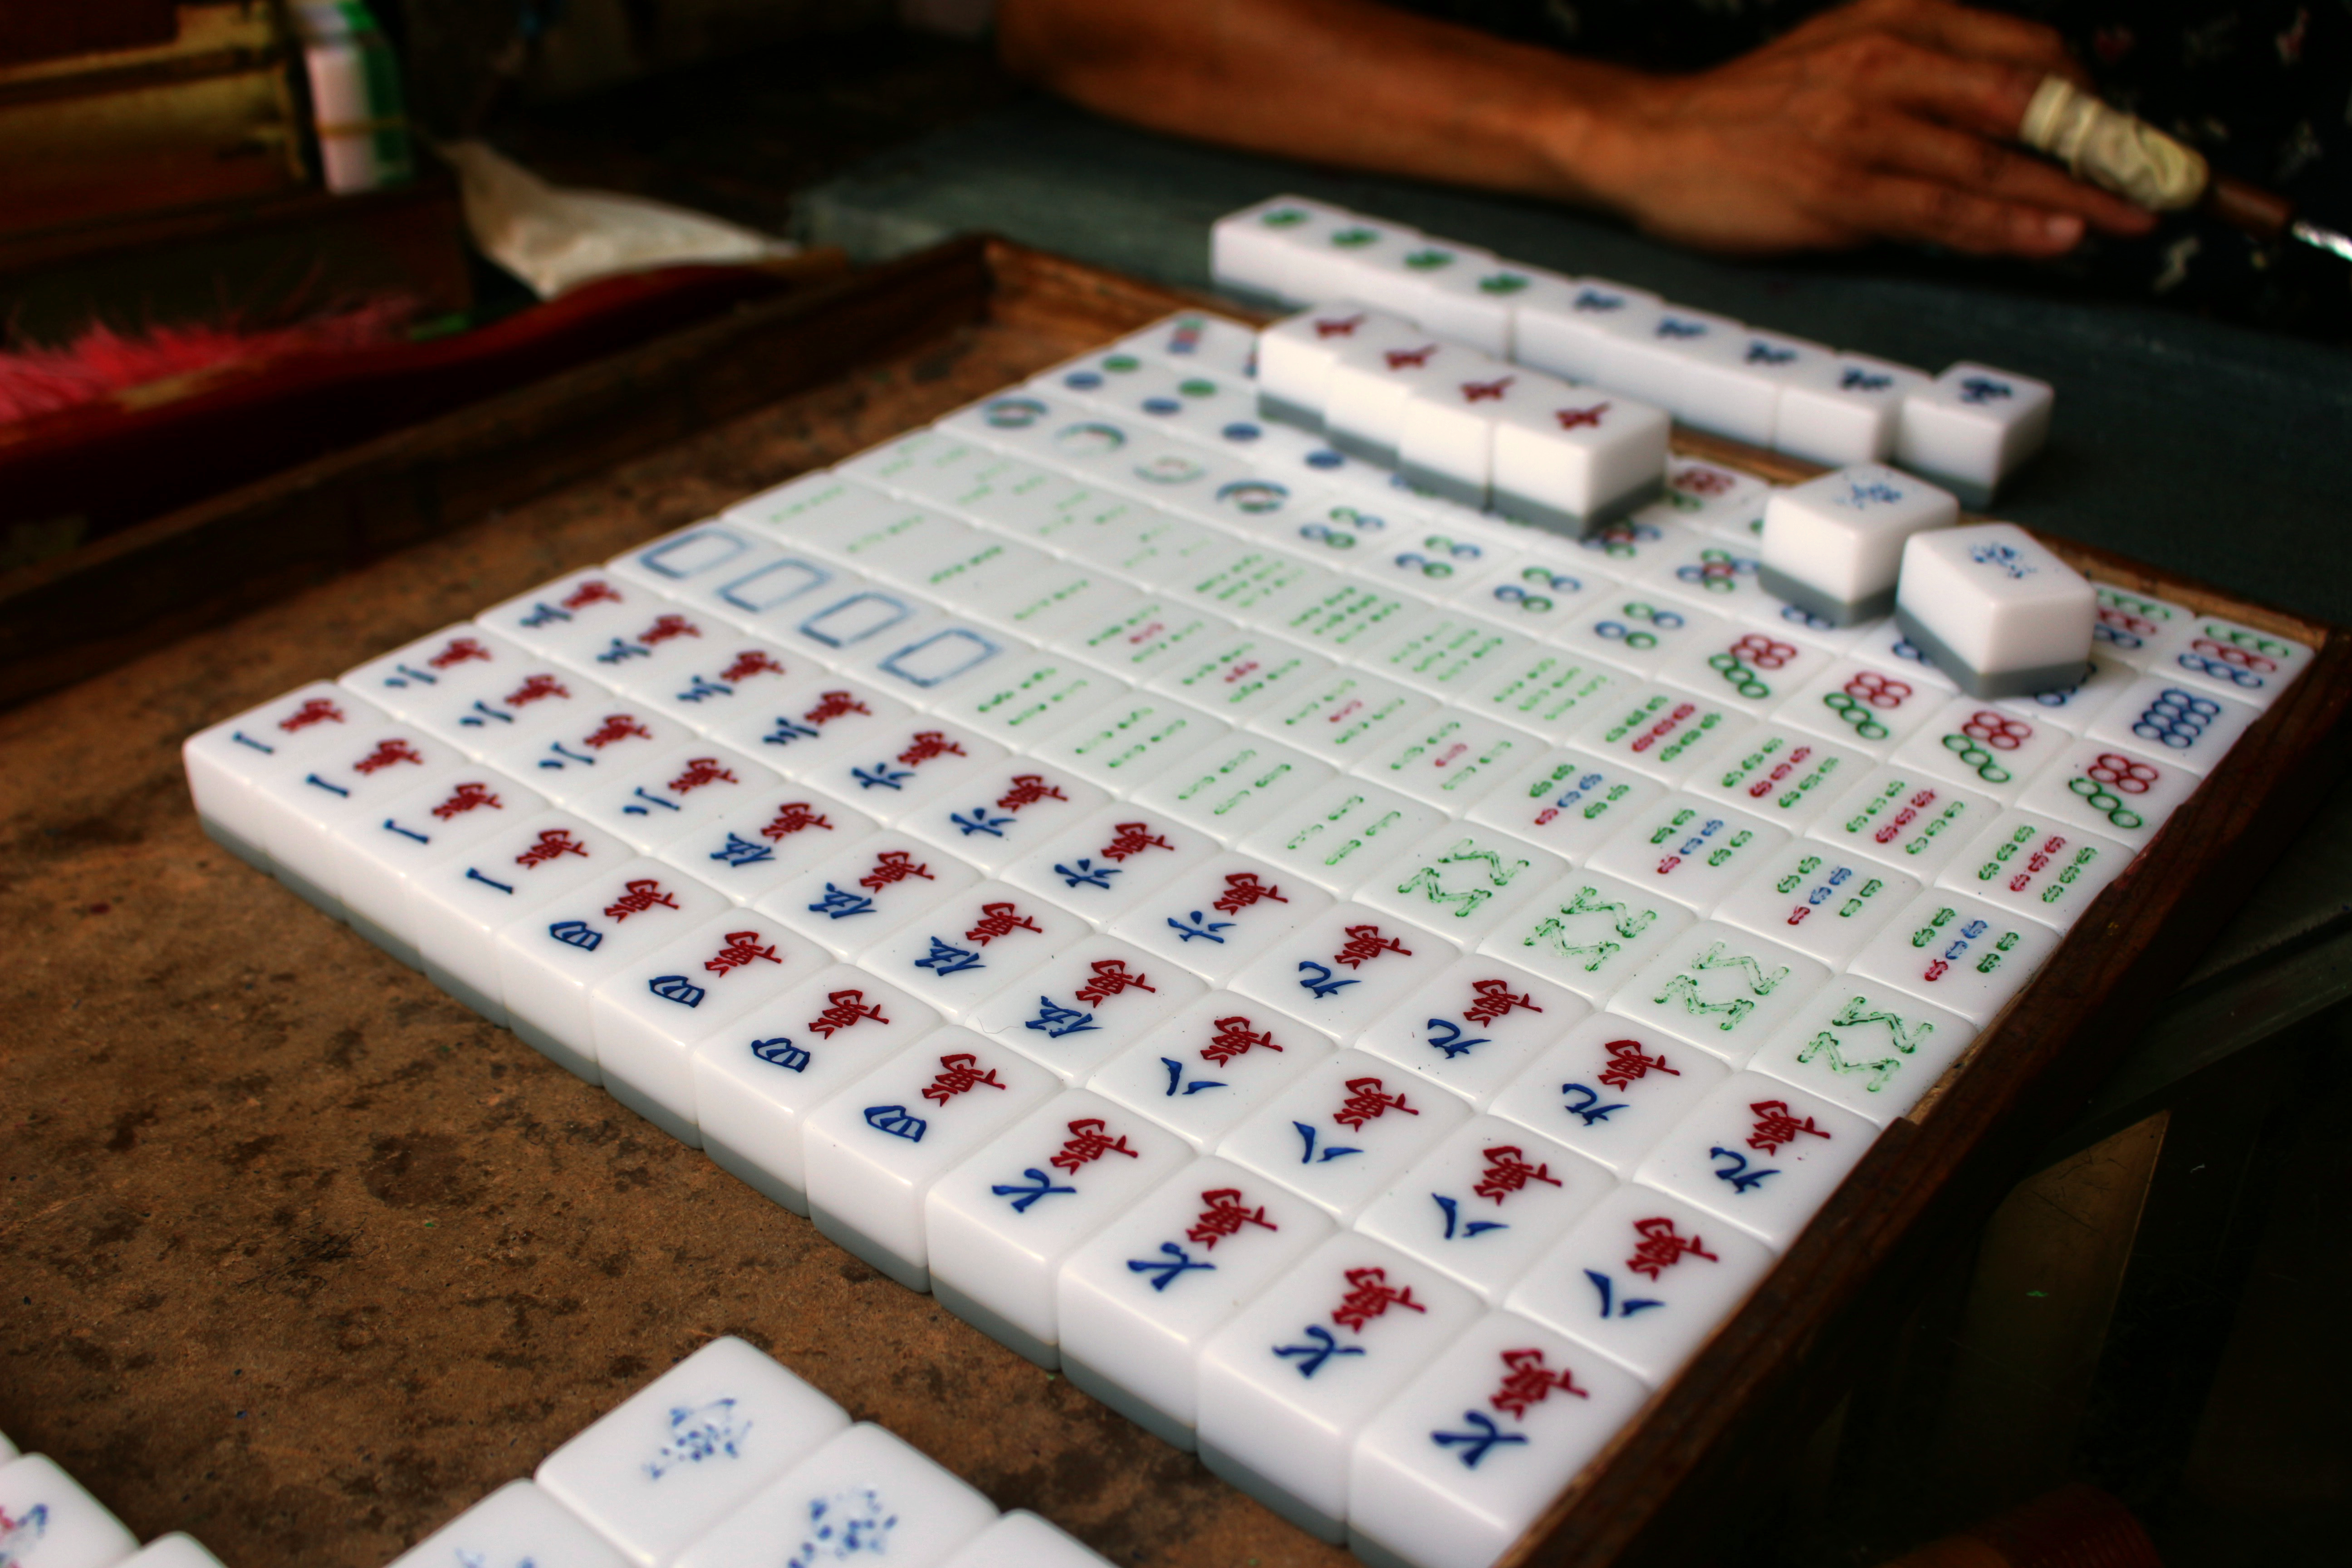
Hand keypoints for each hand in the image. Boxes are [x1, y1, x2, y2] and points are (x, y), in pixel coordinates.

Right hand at [1571, 0, 2159, 256]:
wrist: (1654, 141)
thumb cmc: (1754, 110)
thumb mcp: (1846, 53)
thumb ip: (1928, 71)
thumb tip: (2021, 109)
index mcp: (1897, 19)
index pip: (2022, 50)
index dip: (2093, 92)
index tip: (2138, 131)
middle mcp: (1885, 62)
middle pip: (2024, 101)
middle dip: (2102, 146)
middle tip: (2161, 181)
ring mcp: (1861, 127)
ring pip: (1990, 160)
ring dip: (2070, 195)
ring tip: (2126, 219)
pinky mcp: (1837, 189)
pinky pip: (1942, 209)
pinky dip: (2005, 224)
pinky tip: (2052, 235)